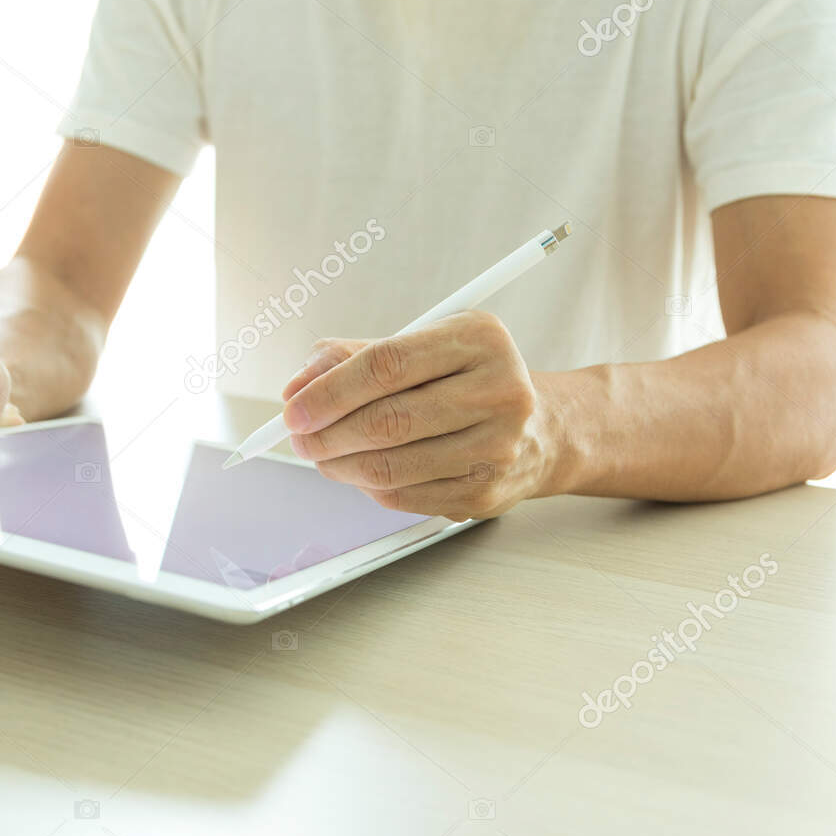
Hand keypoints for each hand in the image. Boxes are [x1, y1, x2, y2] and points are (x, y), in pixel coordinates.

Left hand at [279, 313, 559, 519]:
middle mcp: (499, 390)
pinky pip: (404, 496)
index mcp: (479, 338)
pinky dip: (368, 486)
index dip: (330, 391)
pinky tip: (359, 471)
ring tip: (322, 455)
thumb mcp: (422, 345)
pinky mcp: (487, 492)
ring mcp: (498, 446)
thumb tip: (296, 388)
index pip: (387, 364)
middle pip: (388, 420)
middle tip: (298, 438)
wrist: (542, 428)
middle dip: (327, 434)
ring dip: (340, 465)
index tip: (293, 409)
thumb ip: (354, 357)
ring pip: (391, 466)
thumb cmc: (466, 379)